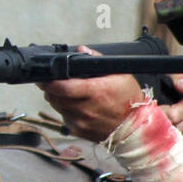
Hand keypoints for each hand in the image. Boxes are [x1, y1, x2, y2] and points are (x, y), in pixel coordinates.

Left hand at [39, 51, 182, 143]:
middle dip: (51, 88)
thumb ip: (97, 59)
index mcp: (95, 92)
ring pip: (58, 107)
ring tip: (67, 93)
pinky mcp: (79, 131)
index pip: (62, 87)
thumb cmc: (129, 100)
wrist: (137, 127)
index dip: (49, 82)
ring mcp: (82, 122)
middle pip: (55, 97)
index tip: (45, 77)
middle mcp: (86, 110)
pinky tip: (76, 106)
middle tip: (54, 82)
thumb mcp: (119, 74)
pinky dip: (65, 110)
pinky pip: (64, 117)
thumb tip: (81, 50)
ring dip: (58, 99)